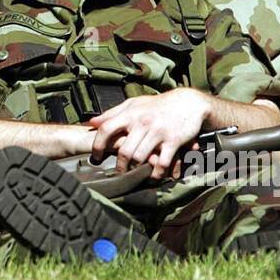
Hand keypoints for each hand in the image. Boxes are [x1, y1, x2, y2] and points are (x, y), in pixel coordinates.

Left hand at [87, 87, 209, 178]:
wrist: (188, 102)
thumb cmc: (157, 105)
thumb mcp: (133, 104)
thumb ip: (112, 113)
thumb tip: (91, 122)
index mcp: (130, 114)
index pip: (106, 129)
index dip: (97, 145)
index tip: (95, 157)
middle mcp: (142, 122)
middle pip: (124, 150)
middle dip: (120, 166)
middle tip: (118, 173)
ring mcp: (158, 132)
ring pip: (140, 158)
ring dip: (137, 170)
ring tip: (134, 176)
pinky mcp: (173, 141)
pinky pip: (162, 162)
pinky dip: (156, 173)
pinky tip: (153, 176)